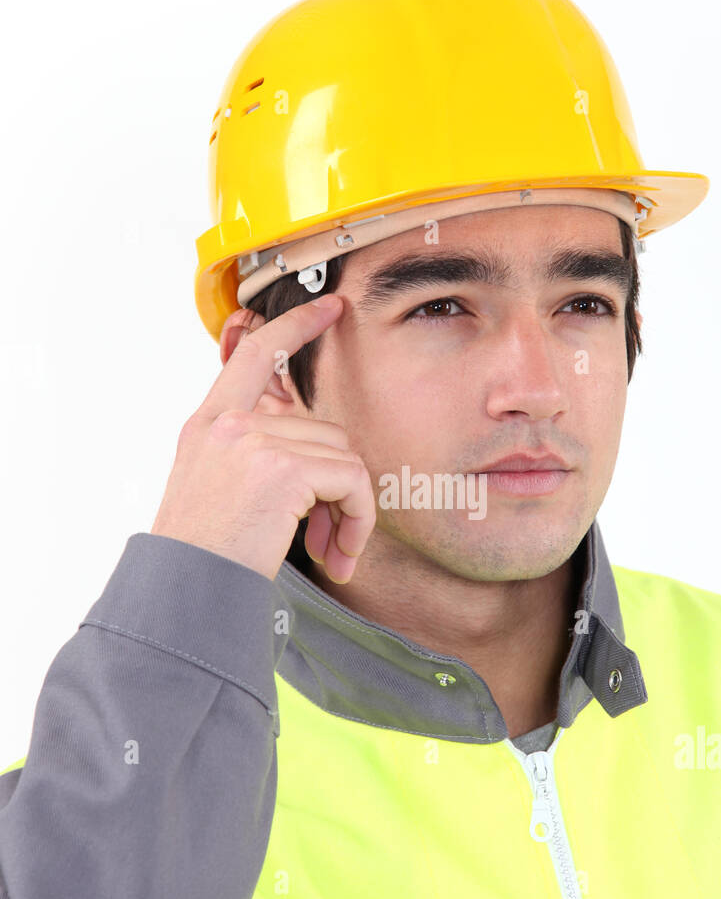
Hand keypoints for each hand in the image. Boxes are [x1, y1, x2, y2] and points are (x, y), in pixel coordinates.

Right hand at [150, 295, 375, 581]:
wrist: (184, 591)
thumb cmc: (203, 557)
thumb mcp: (213, 491)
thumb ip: (251, 458)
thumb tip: (321, 456)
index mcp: (208, 425)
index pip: (254, 355)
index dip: (294, 326)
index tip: (329, 307)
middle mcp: (228, 425)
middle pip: (324, 432)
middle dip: (337, 490)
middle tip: (328, 541)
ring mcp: (253, 442)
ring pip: (345, 460)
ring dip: (350, 512)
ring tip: (329, 553)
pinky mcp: (282, 469)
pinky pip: (352, 482)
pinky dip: (357, 521)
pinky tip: (338, 556)